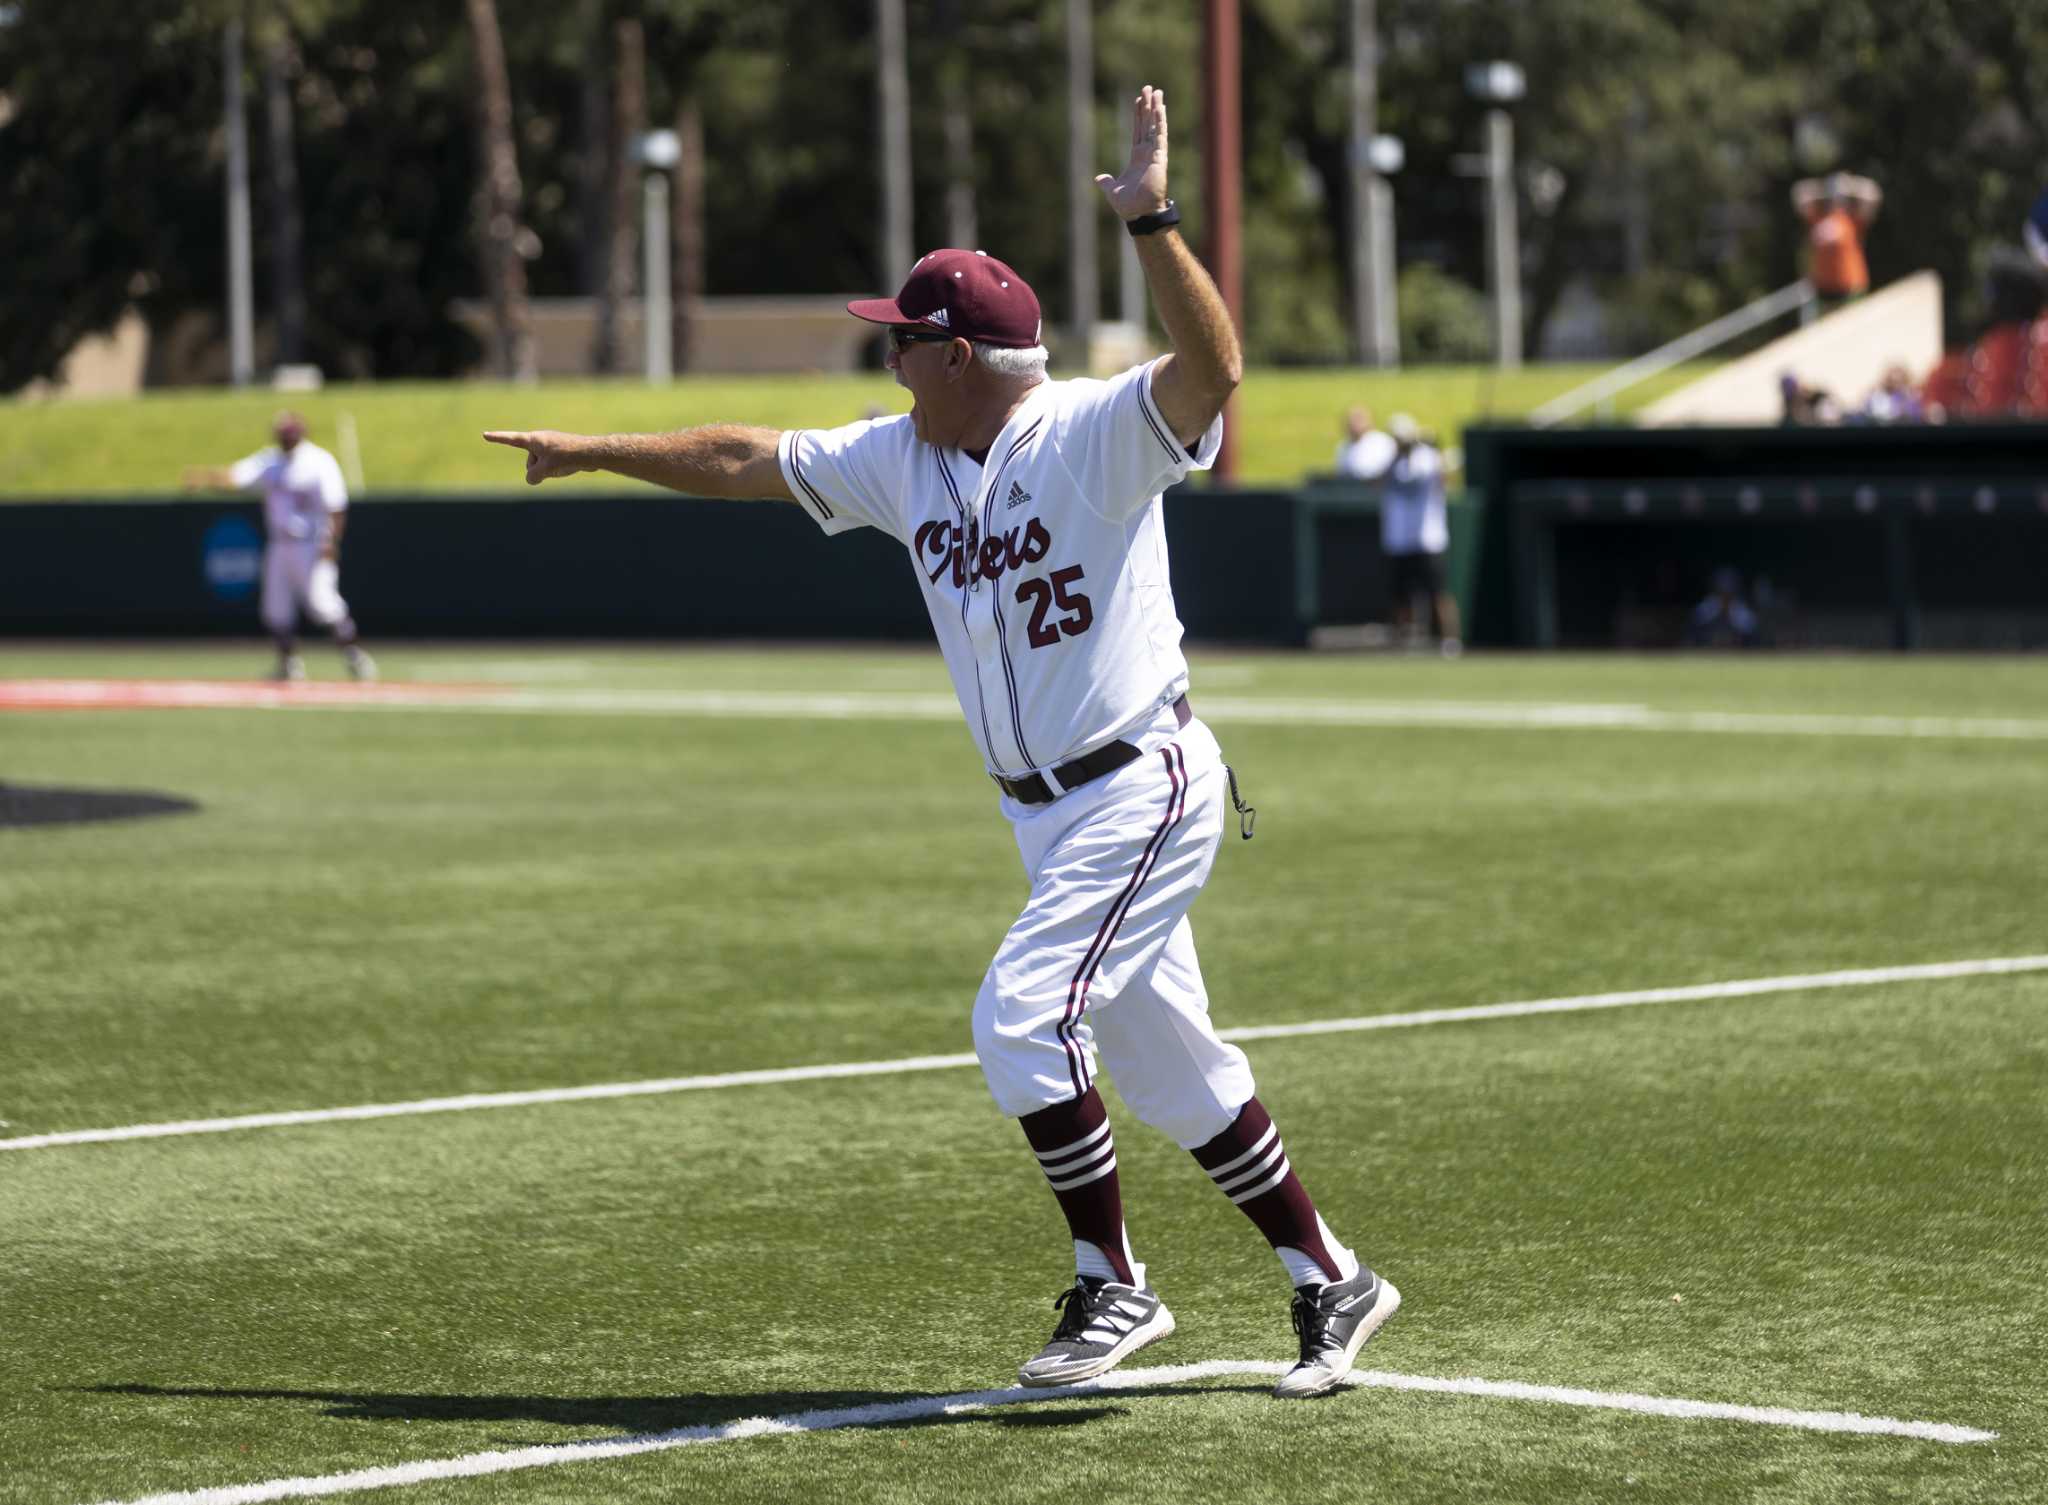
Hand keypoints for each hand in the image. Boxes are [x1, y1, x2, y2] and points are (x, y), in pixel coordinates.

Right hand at [482, 429, 588, 485]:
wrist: (591, 453)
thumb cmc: (567, 457)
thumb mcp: (545, 469)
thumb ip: (532, 476)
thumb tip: (532, 479)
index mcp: (533, 440)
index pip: (511, 440)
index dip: (497, 438)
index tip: (485, 435)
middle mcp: (540, 440)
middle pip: (529, 463)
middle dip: (539, 470)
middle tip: (555, 466)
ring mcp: (550, 446)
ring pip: (541, 467)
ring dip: (549, 471)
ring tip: (564, 466)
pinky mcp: (559, 453)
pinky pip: (551, 466)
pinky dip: (558, 469)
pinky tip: (569, 467)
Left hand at [1095, 84, 1169, 221]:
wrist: (1140, 215)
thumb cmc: (1129, 207)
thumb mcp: (1112, 191)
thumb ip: (1107, 182)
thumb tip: (1099, 178)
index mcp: (1137, 158)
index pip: (1138, 131)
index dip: (1138, 115)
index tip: (1139, 99)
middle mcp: (1147, 153)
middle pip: (1147, 123)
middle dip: (1148, 105)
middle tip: (1149, 88)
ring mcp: (1155, 154)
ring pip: (1155, 126)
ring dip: (1156, 108)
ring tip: (1156, 91)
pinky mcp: (1160, 158)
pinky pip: (1160, 136)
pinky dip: (1160, 121)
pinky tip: (1160, 108)